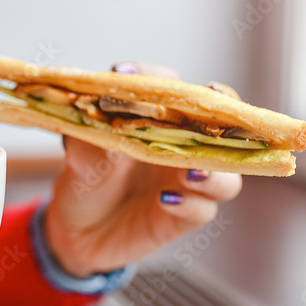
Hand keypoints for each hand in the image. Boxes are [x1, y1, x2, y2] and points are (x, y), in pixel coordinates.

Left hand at [43, 63, 242, 277]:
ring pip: (227, 172)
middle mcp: (185, 145)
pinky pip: (203, 209)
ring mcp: (191, 179)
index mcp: (161, 119)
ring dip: (214, 169)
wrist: (78, 231)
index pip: (169, 87)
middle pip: (222, 121)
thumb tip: (105, 114)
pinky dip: (190, 203)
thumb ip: (94, 137)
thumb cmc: (86, 180)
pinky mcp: (189, 214)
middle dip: (223, 109)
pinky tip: (165, 200)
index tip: (126, 74)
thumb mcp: (81, 155)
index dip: (151, 77)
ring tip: (190, 170)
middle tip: (213, 98)